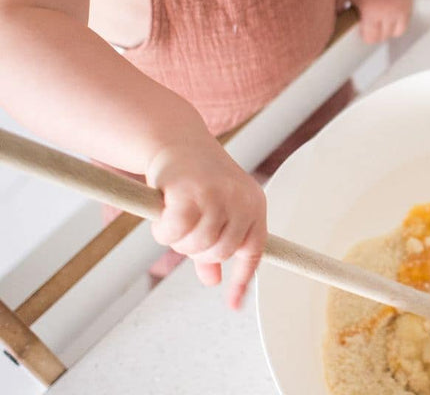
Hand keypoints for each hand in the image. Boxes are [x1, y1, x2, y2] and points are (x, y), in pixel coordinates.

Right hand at [146, 139, 266, 309]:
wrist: (177, 138)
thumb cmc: (196, 177)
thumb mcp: (214, 209)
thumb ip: (215, 242)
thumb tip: (213, 281)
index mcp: (254, 203)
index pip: (254, 250)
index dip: (241, 279)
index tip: (233, 305)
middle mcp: (242, 198)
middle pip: (220, 252)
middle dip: (196, 251)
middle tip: (182, 232)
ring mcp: (219, 193)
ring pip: (198, 245)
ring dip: (178, 240)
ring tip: (172, 219)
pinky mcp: (191, 189)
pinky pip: (175, 231)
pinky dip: (164, 230)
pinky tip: (161, 214)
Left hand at [336, 0, 412, 43]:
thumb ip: (337, 9)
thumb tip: (334, 23)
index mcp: (372, 12)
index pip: (371, 38)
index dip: (365, 35)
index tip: (362, 28)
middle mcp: (388, 11)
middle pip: (384, 36)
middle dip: (377, 32)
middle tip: (371, 24)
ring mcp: (401, 7)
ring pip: (397, 31)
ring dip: (389, 29)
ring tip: (382, 20)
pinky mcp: (409, 1)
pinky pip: (406, 20)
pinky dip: (399, 20)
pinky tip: (390, 13)